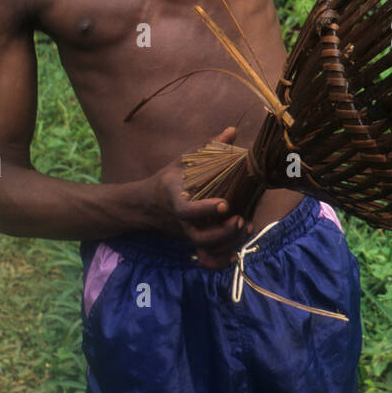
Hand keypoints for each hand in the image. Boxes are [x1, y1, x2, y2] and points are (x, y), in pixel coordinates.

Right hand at [148, 126, 253, 268]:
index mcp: (176, 199)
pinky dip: (218, 262)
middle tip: (240, 218)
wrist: (146, 203)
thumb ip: (208, 147)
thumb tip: (232, 130)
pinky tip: (235, 255)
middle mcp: (181, 220)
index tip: (226, 204)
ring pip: (204, 249)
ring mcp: (186, 233)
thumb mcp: (184, 160)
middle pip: (198, 236)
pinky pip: (203, 259)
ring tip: (245, 226)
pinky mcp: (191, 241)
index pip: (187, 210)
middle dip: (222, 232)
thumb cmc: (169, 179)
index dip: (205, 210)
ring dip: (226, 243)